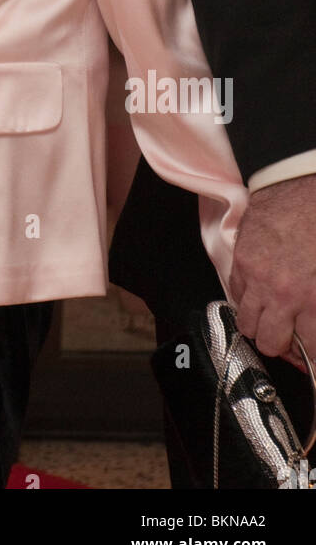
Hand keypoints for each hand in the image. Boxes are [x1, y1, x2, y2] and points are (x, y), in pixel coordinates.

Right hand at [229, 175, 315, 371]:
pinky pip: (236, 297)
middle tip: (294, 338)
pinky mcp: (241, 261)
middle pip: (272, 344)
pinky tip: (262, 292)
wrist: (300, 184)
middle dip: (286, 347)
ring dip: (262, 325)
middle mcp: (283, 292)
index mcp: (315, 297)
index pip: (313, 352)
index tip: (313, 358)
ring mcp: (257, 277)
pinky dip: (248, 301)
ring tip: (275, 317)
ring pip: (248, 325)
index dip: (314, 361)